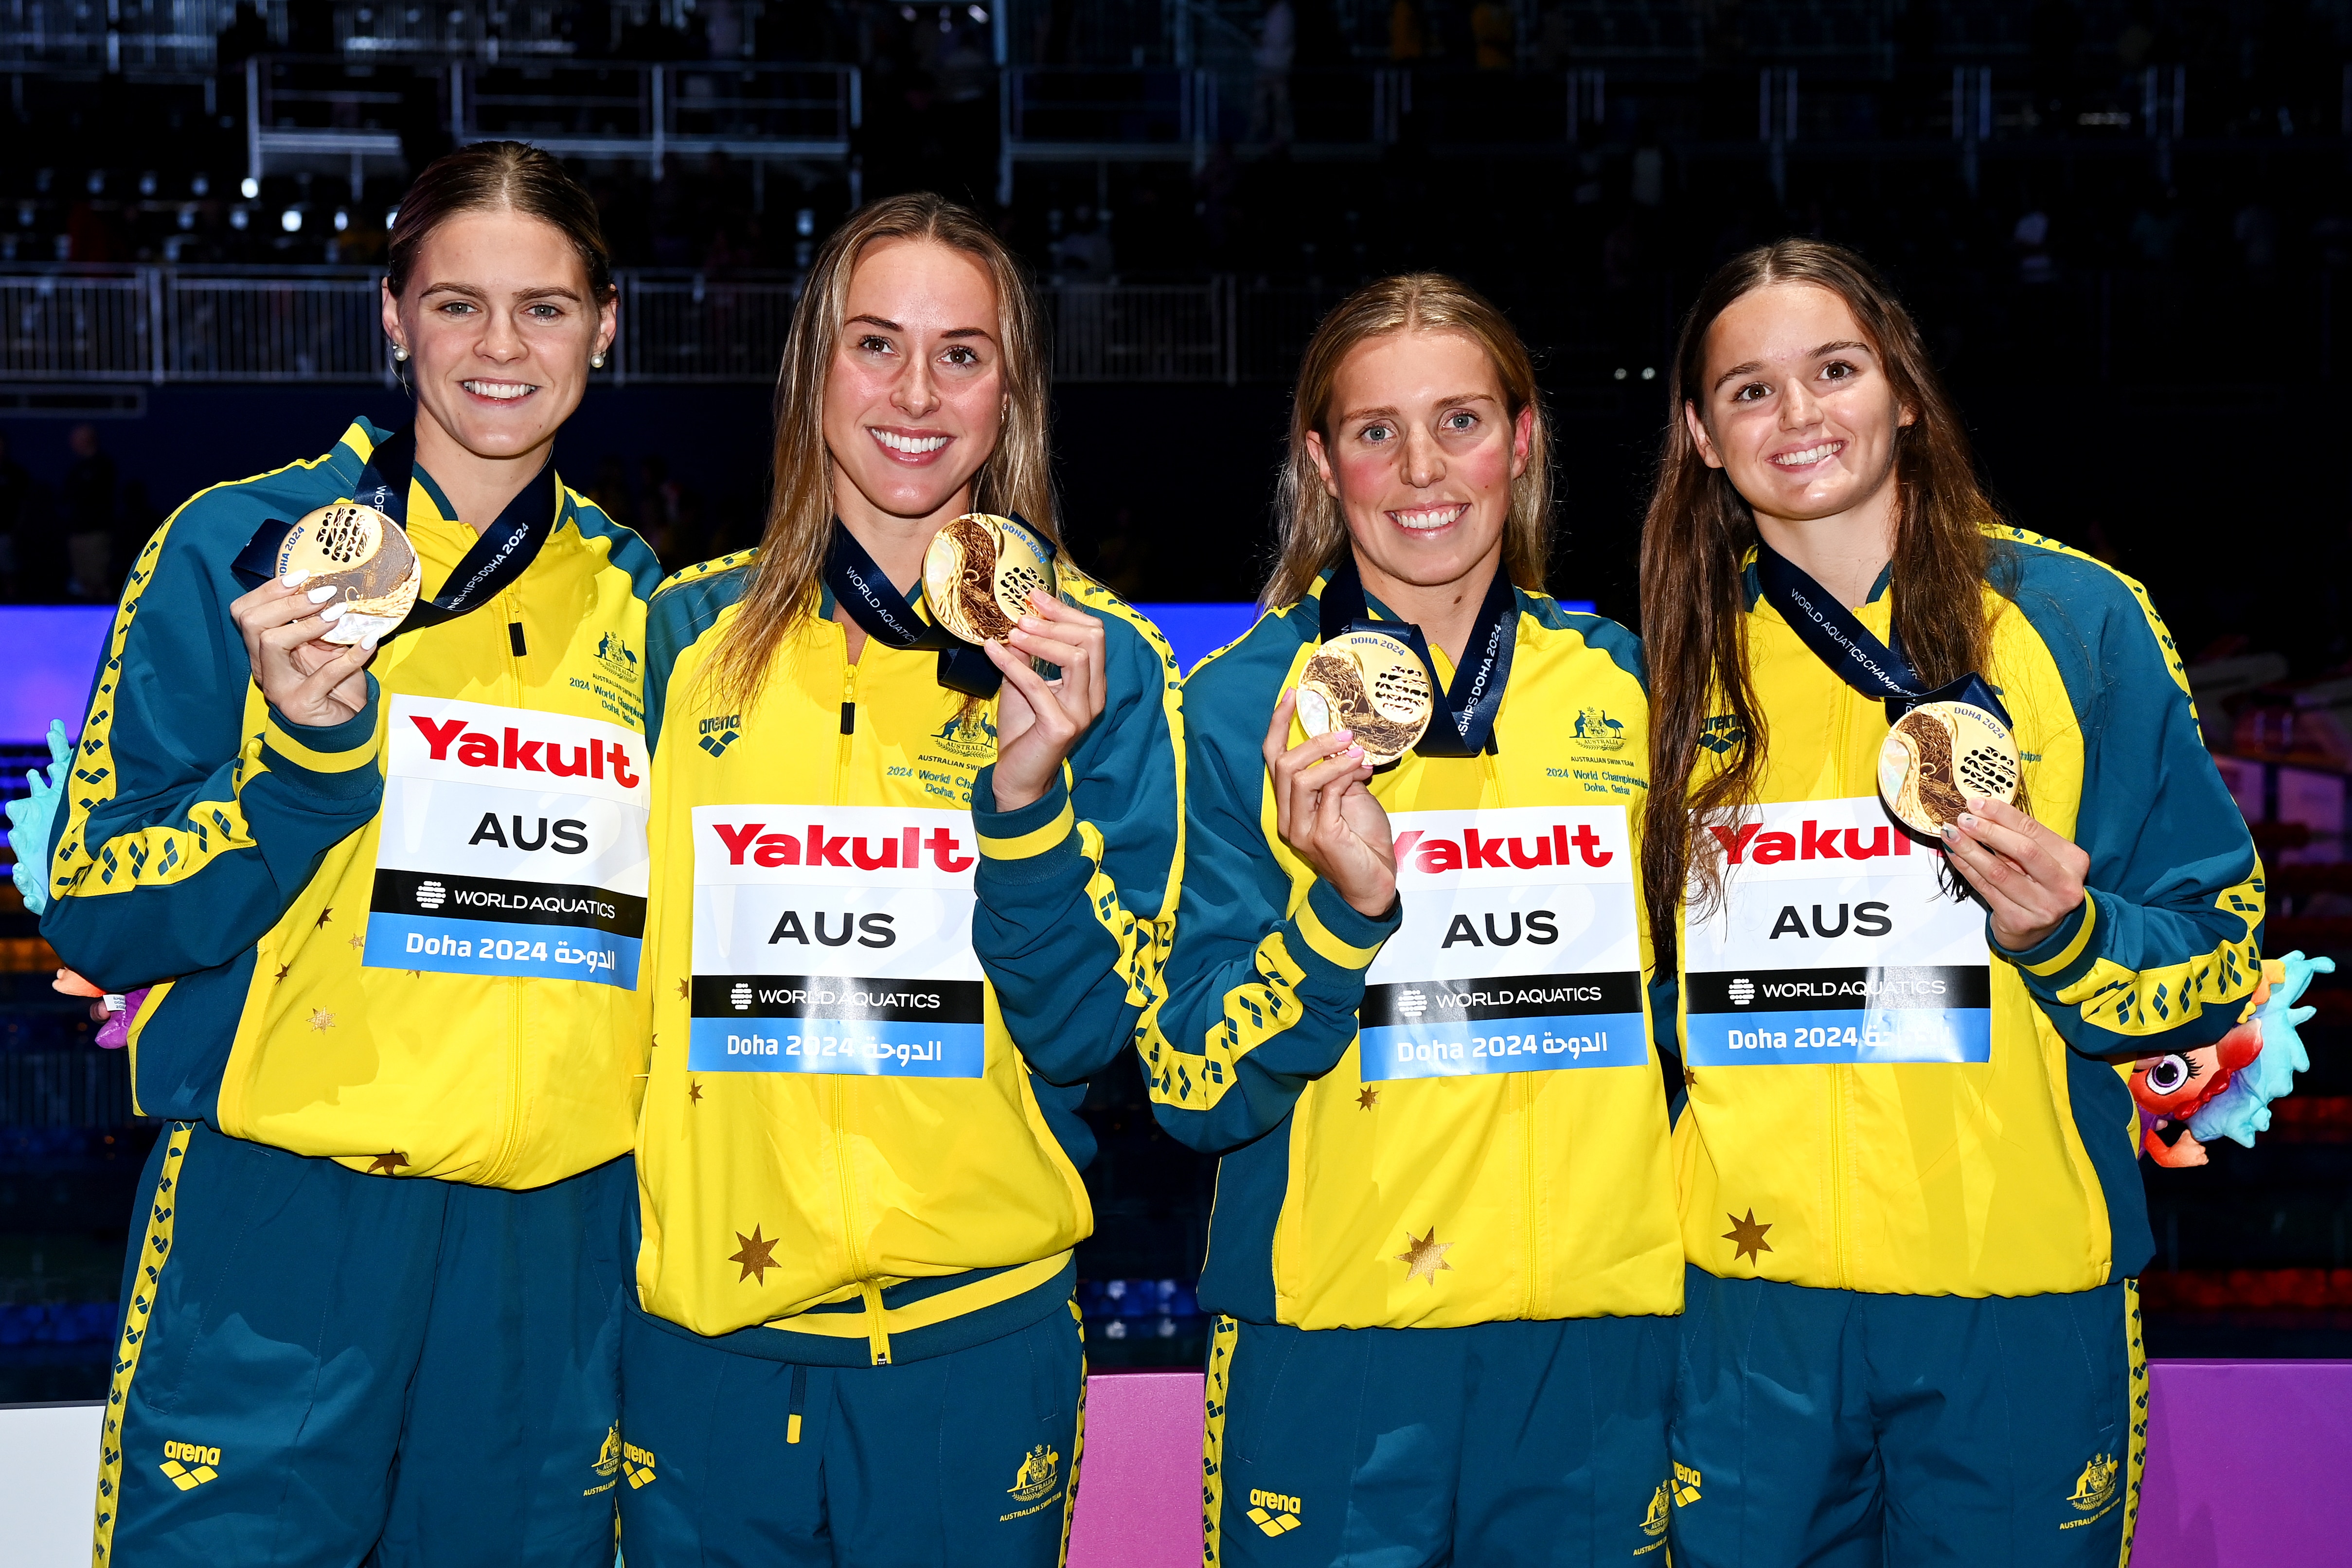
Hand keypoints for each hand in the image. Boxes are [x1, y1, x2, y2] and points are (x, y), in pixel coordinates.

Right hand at [229, 571, 376, 727]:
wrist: (345, 726)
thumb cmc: (334, 684)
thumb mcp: (325, 648)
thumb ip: (319, 625)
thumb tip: (330, 589)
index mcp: (262, 650)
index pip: (245, 612)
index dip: (270, 590)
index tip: (303, 575)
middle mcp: (263, 667)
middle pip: (251, 623)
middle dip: (287, 602)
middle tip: (323, 594)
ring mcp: (279, 687)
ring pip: (271, 643)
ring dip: (308, 623)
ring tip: (338, 614)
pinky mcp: (302, 705)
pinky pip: (324, 674)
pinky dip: (351, 655)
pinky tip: (369, 641)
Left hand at [983, 591, 1106, 810]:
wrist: (1017, 777)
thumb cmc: (1023, 732)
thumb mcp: (1024, 684)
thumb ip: (1026, 656)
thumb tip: (1019, 622)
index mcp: (1092, 684)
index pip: (1094, 635)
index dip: (1066, 611)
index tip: (1035, 596)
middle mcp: (1094, 697)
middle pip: (1092, 640)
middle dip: (1057, 620)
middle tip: (1023, 615)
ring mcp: (1081, 713)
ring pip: (1076, 657)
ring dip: (1041, 640)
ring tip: (1013, 632)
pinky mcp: (1061, 726)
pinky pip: (1037, 683)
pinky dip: (1012, 662)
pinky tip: (992, 651)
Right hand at [1263, 690, 1396, 918]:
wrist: (1375, 885)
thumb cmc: (1363, 844)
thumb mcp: (1351, 799)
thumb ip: (1341, 775)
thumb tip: (1346, 746)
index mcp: (1291, 806)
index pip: (1273, 759)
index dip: (1277, 725)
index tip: (1290, 695)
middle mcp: (1289, 818)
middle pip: (1283, 765)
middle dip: (1313, 742)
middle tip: (1344, 733)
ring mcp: (1302, 829)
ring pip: (1300, 778)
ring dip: (1331, 758)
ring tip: (1357, 752)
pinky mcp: (1321, 836)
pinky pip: (1328, 794)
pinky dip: (1345, 775)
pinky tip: (1363, 771)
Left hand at [1942, 795, 2088, 951]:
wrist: (2044, 930)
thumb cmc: (2041, 884)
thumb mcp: (2042, 858)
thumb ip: (2020, 837)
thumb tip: (1981, 811)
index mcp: (2074, 861)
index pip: (2034, 831)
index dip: (2003, 815)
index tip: (1977, 803)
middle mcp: (2063, 885)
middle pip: (2022, 851)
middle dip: (1988, 831)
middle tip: (1963, 819)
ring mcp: (2042, 906)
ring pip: (1998, 872)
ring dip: (1970, 849)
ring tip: (1951, 834)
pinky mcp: (2019, 920)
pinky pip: (1985, 889)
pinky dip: (1967, 869)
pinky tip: (1954, 855)